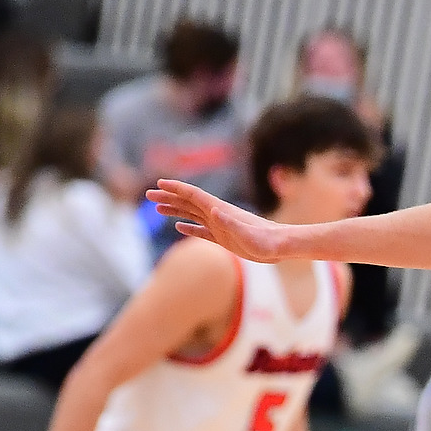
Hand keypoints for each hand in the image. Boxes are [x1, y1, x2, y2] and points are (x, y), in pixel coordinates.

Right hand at [146, 179, 290, 261]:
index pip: (194, 195)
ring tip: (157, 208)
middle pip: (189, 203)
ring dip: (175, 210)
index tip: (159, 183)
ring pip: (193, 215)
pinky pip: (202, 232)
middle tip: (148, 194)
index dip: (177, 188)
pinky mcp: (225, 239)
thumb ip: (231, 223)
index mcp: (221, 210)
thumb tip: (213, 210)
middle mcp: (219, 215)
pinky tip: (179, 228)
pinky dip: (189, 228)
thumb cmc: (267, 241)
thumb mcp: (248, 234)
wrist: (282, 247)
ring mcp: (221, 227)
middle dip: (169, 197)